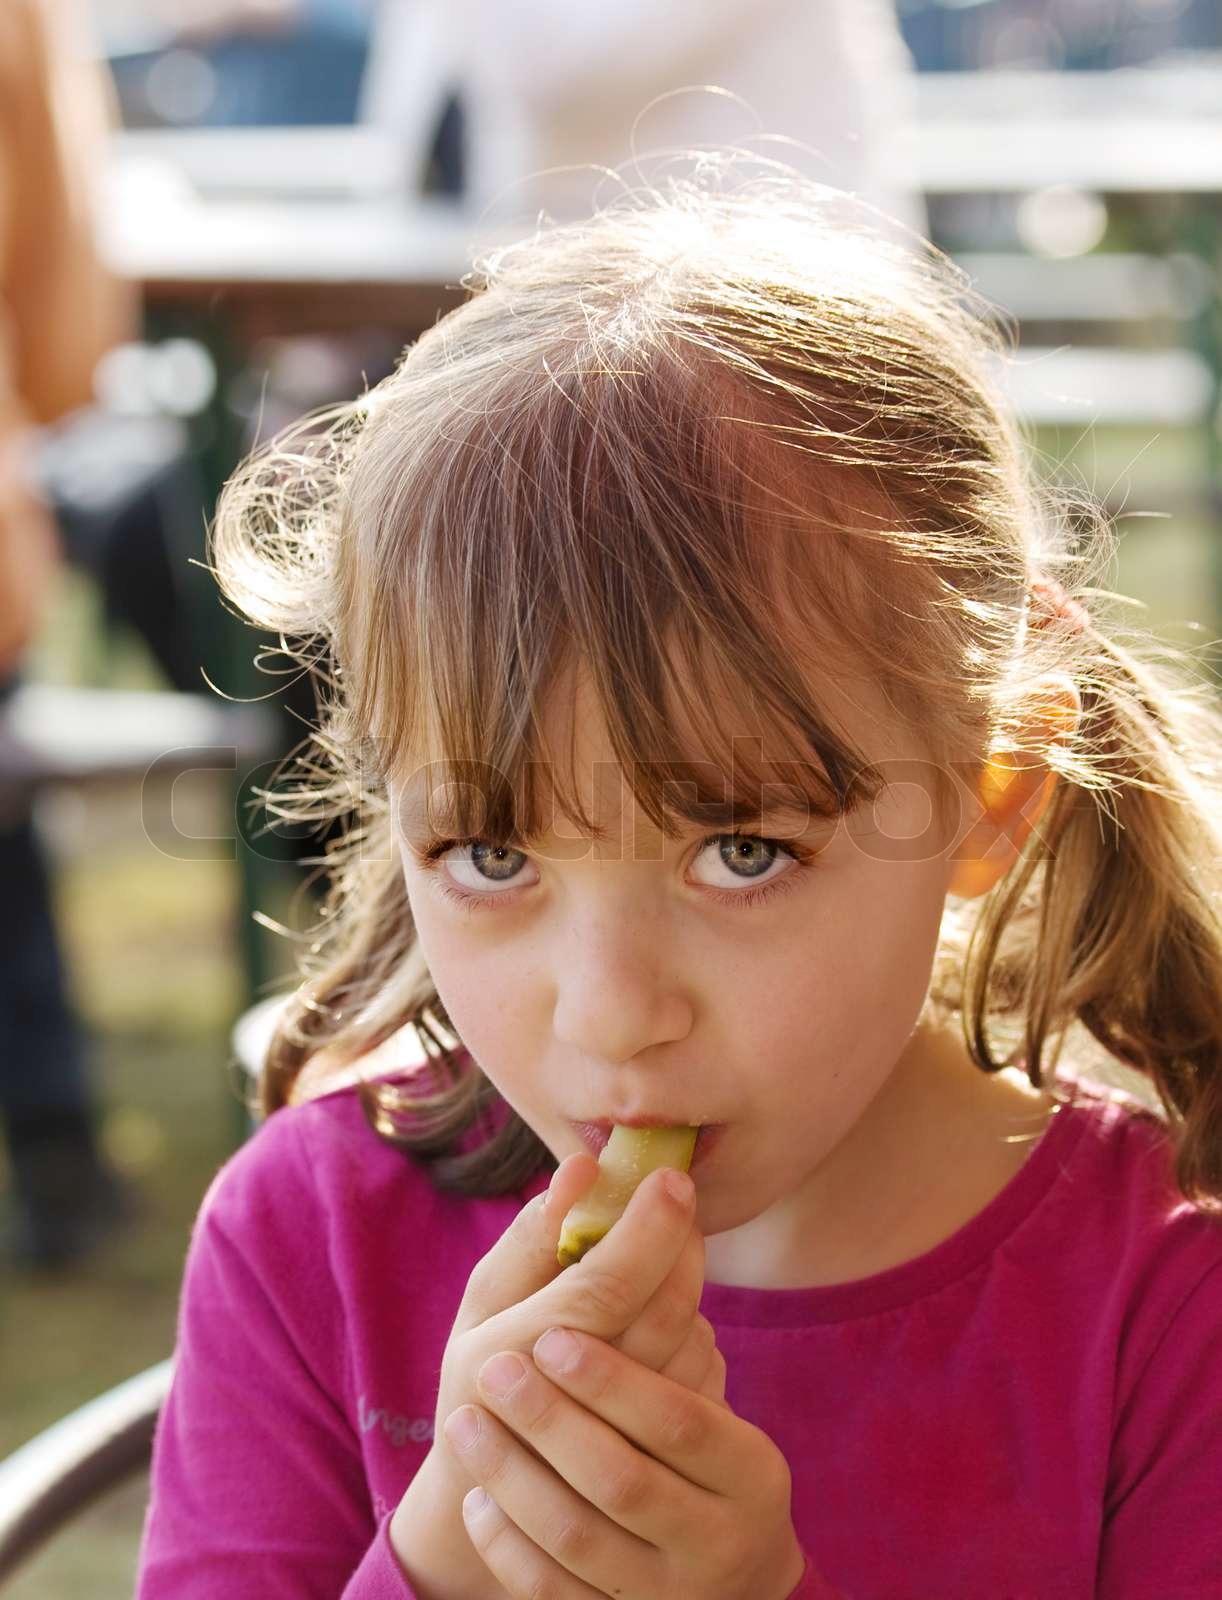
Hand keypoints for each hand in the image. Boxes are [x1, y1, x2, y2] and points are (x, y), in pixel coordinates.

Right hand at [390, 1152, 718, 1595]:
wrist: (499, 1499)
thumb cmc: (486, 1374)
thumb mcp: (486, 1303)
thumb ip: (531, 1239)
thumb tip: (582, 1168)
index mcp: (511, 1355)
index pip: (604, 1286)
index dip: (646, 1229)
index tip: (672, 1177)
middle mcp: (569, 1407)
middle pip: (660, 1314)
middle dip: (681, 1246)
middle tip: (677, 1200)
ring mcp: (623, 1445)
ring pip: (689, 1342)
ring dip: (688, 1287)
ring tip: (660, 1260)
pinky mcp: (663, 1462)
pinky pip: (703, 1376)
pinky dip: (694, 1333)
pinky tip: (664, 1322)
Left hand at [447, 1321, 805, 1599]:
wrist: (716, 1580)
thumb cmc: (690, 1444)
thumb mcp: (700, 1385)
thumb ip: (646, 1290)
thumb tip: (586, 1170)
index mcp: (749, 1468)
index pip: (680, 1418)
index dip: (613, 1378)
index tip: (549, 1337)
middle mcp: (718, 1536)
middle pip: (624, 1481)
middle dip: (552, 1423)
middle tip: (493, 1370)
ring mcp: (667, 1591)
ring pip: (578, 1539)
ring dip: (513, 1477)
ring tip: (465, 1424)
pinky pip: (553, 1595)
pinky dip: (509, 1547)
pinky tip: (478, 1499)